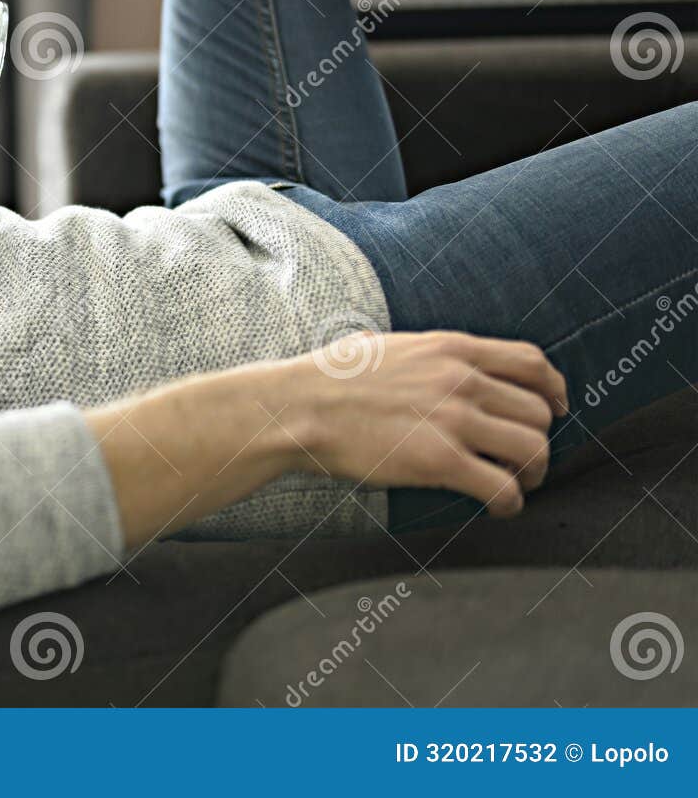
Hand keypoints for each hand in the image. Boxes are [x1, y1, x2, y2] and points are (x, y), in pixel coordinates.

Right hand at [275, 330, 567, 516]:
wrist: (297, 407)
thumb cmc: (329, 380)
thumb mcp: (387, 345)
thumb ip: (424, 353)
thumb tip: (428, 358)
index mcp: (450, 348)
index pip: (532, 362)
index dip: (554, 390)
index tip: (555, 408)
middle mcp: (461, 379)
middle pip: (538, 412)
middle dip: (540, 441)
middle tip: (524, 461)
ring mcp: (453, 419)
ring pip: (532, 450)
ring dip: (531, 474)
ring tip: (515, 484)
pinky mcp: (440, 461)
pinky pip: (502, 487)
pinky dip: (510, 503)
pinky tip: (498, 507)